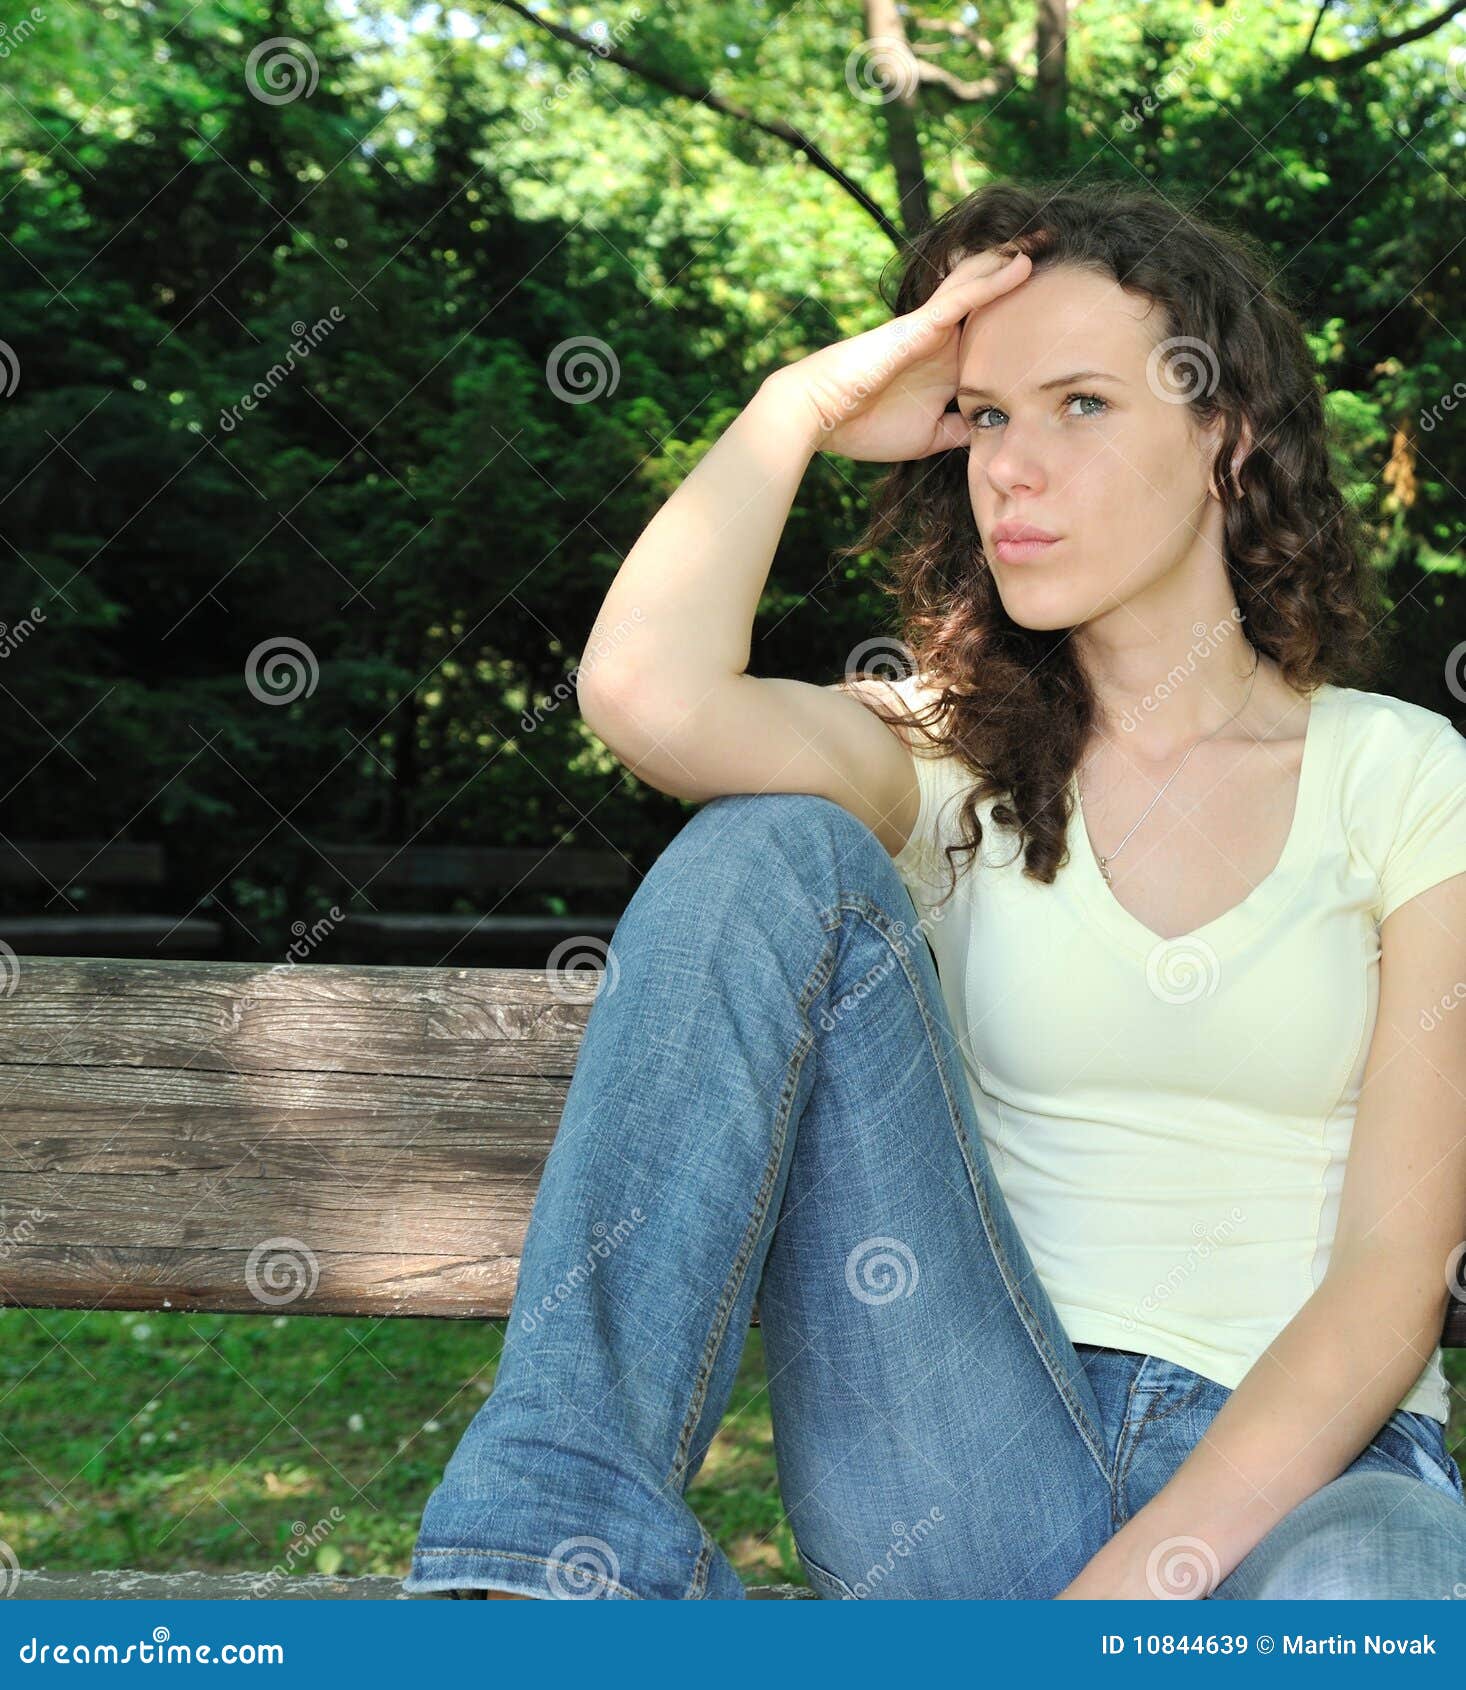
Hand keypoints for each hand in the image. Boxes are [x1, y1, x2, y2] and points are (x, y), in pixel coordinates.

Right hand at [761, 246, 1032, 462]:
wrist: (819, 416)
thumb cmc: (863, 425)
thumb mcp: (927, 436)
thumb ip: (959, 428)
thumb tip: (990, 430)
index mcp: (944, 364)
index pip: (989, 335)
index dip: (1020, 321)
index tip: (1056, 311)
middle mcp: (942, 340)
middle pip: (988, 298)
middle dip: (1020, 275)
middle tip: (1060, 251)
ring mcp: (931, 329)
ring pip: (979, 283)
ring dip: (1013, 261)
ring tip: (1049, 239)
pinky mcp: (920, 327)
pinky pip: (962, 298)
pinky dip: (993, 281)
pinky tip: (1022, 264)